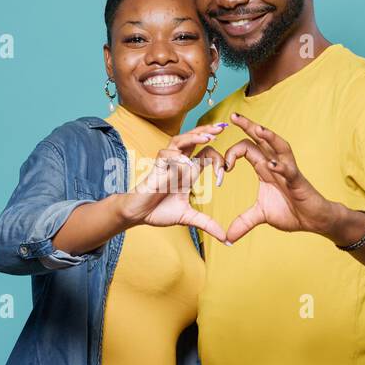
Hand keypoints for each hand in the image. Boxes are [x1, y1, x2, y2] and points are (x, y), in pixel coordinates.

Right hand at [118, 123, 229, 242]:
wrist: (139, 214)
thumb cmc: (160, 211)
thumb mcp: (188, 218)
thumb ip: (207, 224)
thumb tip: (225, 239)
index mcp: (189, 171)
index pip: (207, 154)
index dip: (219, 160)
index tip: (224, 174)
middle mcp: (179, 163)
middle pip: (194, 138)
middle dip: (208, 131)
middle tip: (222, 126)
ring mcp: (167, 164)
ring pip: (180, 140)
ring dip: (194, 136)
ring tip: (209, 136)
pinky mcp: (156, 168)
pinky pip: (165, 155)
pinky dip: (176, 157)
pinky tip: (187, 162)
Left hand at [221, 112, 339, 243]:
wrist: (314, 221)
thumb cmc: (291, 212)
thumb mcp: (261, 216)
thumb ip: (243, 222)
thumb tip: (227, 237)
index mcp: (265, 168)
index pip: (247, 149)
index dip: (231, 153)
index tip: (222, 166)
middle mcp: (276, 164)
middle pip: (262, 140)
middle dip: (248, 126)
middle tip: (232, 115)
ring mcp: (288, 171)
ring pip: (279, 147)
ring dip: (269, 138)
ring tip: (258, 129)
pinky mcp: (298, 181)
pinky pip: (290, 171)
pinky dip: (281, 167)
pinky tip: (273, 165)